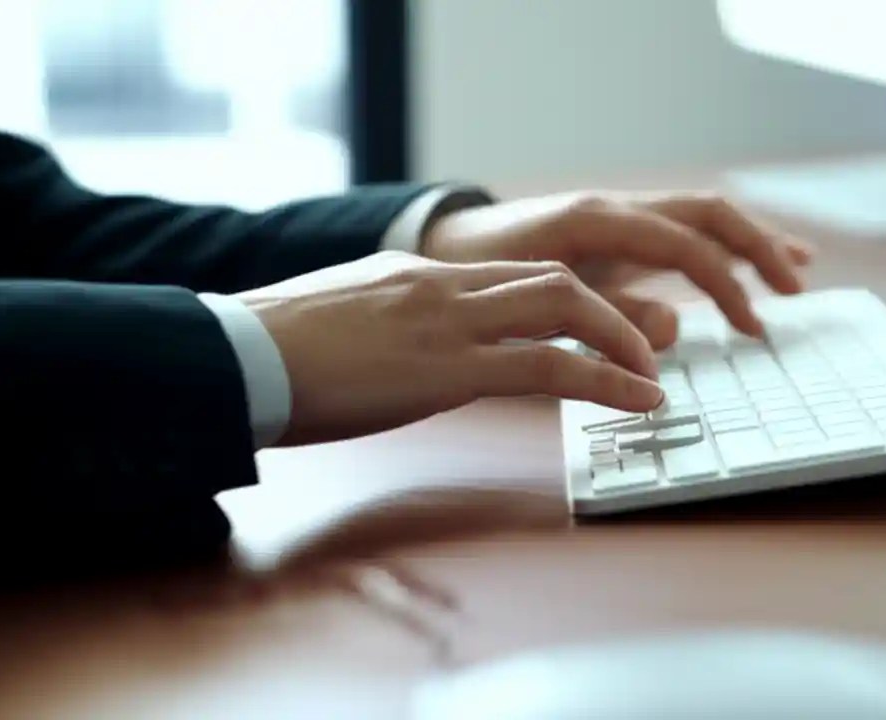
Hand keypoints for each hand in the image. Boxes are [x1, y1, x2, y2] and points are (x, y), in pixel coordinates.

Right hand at [236, 251, 663, 446]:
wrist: (235, 357)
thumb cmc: (275, 351)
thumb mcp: (344, 322)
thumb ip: (389, 325)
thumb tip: (404, 351)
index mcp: (419, 276)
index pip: (517, 273)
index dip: (570, 299)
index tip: (596, 327)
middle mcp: (444, 287)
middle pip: (556, 280)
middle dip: (611, 315)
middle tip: (642, 351)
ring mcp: (449, 323)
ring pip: (565, 310)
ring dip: (621, 342)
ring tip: (650, 380)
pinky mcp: (448, 369)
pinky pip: (548, 366)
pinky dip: (604, 381)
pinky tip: (635, 401)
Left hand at [423, 191, 812, 347]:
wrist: (443, 247)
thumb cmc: (478, 276)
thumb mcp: (532, 305)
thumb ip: (601, 318)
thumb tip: (673, 326)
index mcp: (594, 220)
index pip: (684, 244)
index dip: (726, 285)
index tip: (752, 327)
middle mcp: (614, 210)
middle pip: (707, 214)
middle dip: (757, 248)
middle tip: (796, 289)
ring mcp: (617, 219)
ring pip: (701, 217)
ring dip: (750, 240)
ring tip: (796, 269)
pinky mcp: (616, 237)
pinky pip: (680, 233)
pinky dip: (721, 247)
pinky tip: (751, 263)